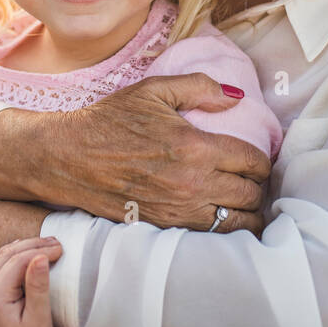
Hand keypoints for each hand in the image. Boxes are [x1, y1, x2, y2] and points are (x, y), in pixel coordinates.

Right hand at [0, 73, 271, 233]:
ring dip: (245, 214)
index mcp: (195, 147)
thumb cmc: (108, 121)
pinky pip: (209, 239)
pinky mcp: (163, 229)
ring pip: (236, 225)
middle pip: (251, 196)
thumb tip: (236, 96)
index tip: (256, 159)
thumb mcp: (152, 91)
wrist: (66, 158)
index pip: (254, 162)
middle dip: (256, 187)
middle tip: (251, 181)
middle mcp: (192, 183)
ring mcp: (178, 212)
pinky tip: (217, 218)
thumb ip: (198, 87)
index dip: (262, 161)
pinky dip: (221, 231)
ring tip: (240, 203)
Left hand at [0, 237, 65, 326]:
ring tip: (48, 244)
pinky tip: (30, 252)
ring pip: (2, 258)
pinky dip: (16, 256)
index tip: (61, 248)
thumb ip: (38, 286)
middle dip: (33, 245)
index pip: (16, 262)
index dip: (39, 250)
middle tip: (57, 242)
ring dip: (24, 248)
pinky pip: (0, 267)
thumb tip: (41, 257)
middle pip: (7, 256)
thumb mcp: (39, 317)